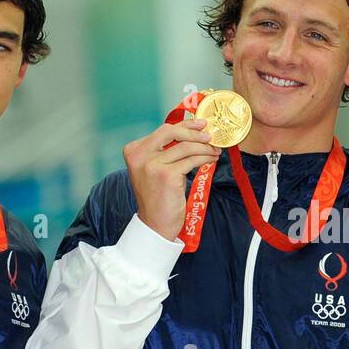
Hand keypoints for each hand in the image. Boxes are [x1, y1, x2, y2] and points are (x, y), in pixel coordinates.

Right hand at [124, 117, 220, 241]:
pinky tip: (211, 160)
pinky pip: (192, 160)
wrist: (155, 224)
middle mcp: (140, 155)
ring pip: (185, 147)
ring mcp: (152, 165)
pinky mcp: (166, 175)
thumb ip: (165, 152)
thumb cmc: (158, 197)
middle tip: (210, 135)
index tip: (200, 124)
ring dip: (204, 147)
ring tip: (215, 150)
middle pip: (171, 132)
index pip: (163, 130)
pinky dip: (205, 158)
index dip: (184, 125)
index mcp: (134, 150)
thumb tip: (191, 134)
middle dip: (194, 132)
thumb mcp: (155, 169)